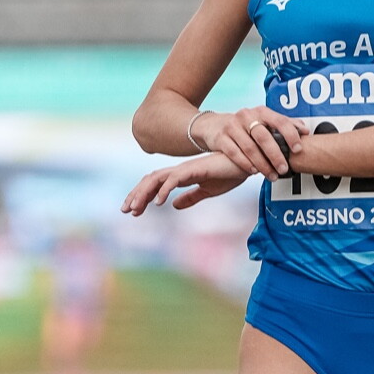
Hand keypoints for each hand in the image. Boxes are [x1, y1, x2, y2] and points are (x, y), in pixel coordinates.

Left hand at [120, 153, 252, 215]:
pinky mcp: (195, 169)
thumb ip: (191, 197)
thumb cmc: (230, 174)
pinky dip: (164, 189)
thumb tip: (174, 205)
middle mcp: (180, 171)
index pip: (155, 184)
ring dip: (144, 193)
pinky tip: (158, 202)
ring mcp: (186, 168)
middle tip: (125, 210)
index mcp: (182, 176)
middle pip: (150, 180)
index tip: (134, 211)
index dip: (142, 196)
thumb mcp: (208, 191)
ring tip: (135, 208)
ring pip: (157, 178)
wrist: (248, 163)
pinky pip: (174, 178)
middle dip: (136, 194)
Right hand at [200, 107, 305, 179]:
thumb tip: (304, 130)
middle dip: (276, 155)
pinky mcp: (221, 138)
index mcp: (261, 112)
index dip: (291, 135)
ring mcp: (233, 126)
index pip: (280, 121)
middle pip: (264, 137)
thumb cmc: (245, 126)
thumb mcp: (263, 121)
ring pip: (250, 148)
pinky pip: (235, 153)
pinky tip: (253, 171)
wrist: (215, 126)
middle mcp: (247, 116)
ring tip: (271, 175)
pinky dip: (246, 164)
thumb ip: (283, 125)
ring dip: (262, 164)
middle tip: (284, 168)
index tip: (298, 149)